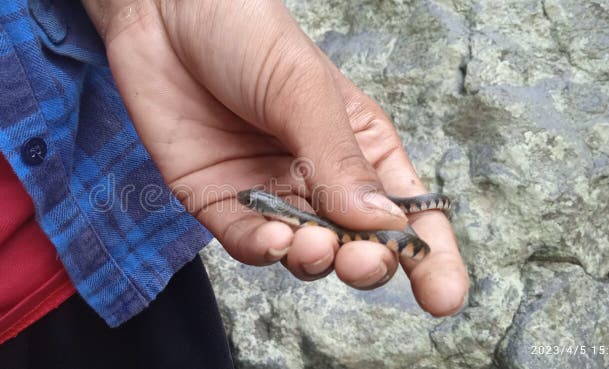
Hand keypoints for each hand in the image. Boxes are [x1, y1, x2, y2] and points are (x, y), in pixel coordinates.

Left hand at [82, 0, 467, 315]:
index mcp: (359, 145)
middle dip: (367, 264)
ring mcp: (268, 193)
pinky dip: (263, 250)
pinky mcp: (220, 202)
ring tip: (315, 244)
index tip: (445, 296)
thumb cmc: (245, 33)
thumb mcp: (304, 89)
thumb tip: (381, 224)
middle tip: (364, 263)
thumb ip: (339, 159)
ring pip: (303, 253)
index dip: (430, 257)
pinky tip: (274, 240)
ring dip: (314, 259)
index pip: (405, 210)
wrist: (163, 12)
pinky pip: (246, 242)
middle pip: (356, 243)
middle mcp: (318, 177)